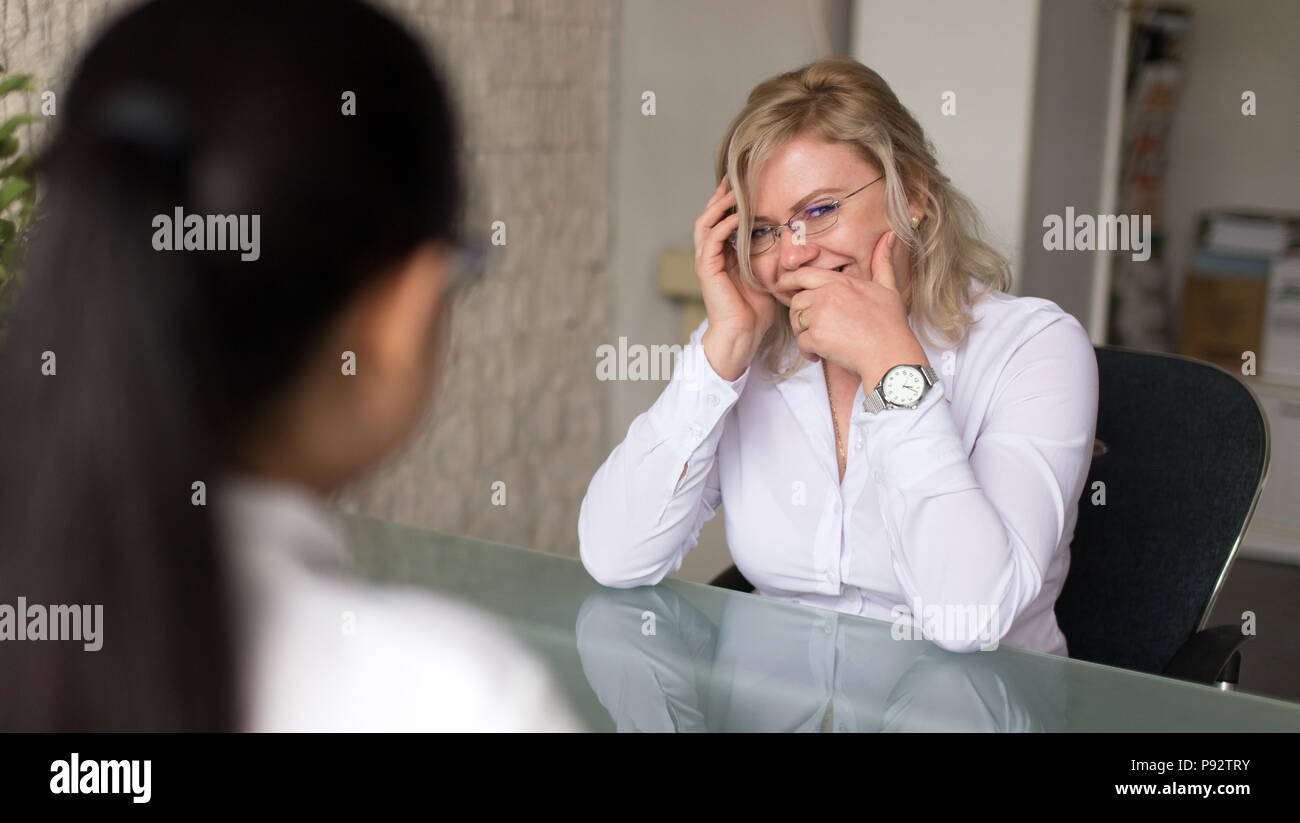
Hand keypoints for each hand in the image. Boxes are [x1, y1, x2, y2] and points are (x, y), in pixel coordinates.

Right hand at [693, 177, 777, 380]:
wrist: (742, 334)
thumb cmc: (755, 310)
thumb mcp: (767, 274)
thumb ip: (771, 256)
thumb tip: (796, 240)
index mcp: (722, 255)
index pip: (720, 221)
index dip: (728, 202)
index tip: (741, 184)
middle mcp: (711, 255)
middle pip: (708, 216)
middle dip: (719, 196)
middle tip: (732, 179)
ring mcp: (706, 261)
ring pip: (705, 223)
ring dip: (718, 206)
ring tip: (733, 192)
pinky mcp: (707, 269)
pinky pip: (712, 240)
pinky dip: (723, 225)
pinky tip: (736, 216)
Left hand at [776, 229, 926, 387]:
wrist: (889, 352)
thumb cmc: (890, 323)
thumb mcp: (888, 287)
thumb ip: (882, 262)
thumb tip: (889, 236)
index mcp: (839, 282)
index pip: (803, 275)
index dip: (789, 280)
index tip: (782, 286)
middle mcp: (826, 295)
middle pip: (796, 301)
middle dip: (799, 315)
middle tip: (812, 326)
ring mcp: (820, 316)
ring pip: (796, 322)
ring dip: (804, 333)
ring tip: (818, 341)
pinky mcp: (816, 337)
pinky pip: (801, 343)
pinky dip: (808, 351)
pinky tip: (819, 354)